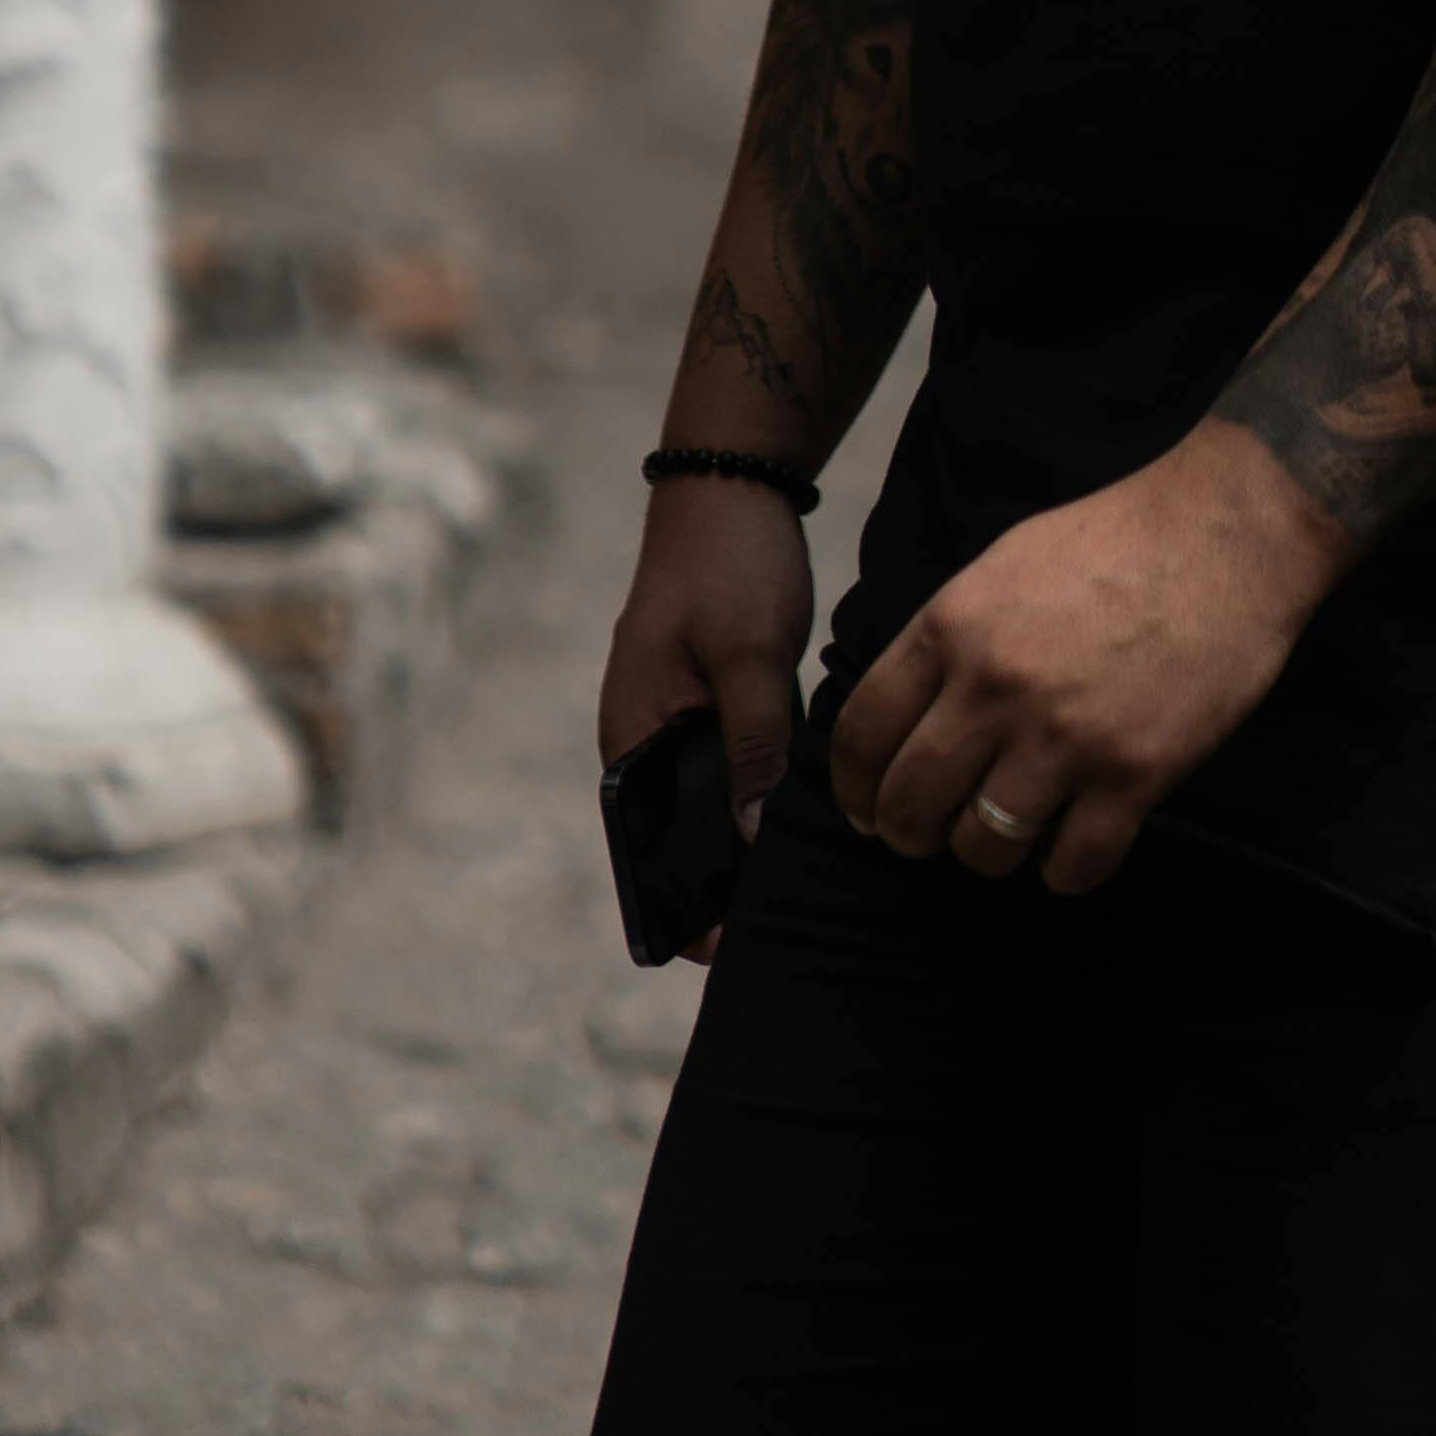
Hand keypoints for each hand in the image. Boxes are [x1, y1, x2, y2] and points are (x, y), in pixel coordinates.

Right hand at [597, 476, 816, 947]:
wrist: (730, 483)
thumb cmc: (729, 563)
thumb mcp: (746, 655)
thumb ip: (751, 747)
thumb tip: (752, 841)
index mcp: (631, 737)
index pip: (644, 850)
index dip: (683, 905)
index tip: (733, 952)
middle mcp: (646, 739)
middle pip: (677, 838)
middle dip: (720, 885)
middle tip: (785, 930)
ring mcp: (678, 720)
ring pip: (709, 807)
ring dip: (743, 845)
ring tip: (799, 891)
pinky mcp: (713, 702)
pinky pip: (731, 771)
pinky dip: (758, 800)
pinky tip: (804, 825)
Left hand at [824, 426, 1339, 898]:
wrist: (1223, 534)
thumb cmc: (1113, 540)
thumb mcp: (1001, 566)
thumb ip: (949, 638)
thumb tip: (907, 711)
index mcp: (952, 628)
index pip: (863, 733)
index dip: (853, 787)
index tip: (865, 808)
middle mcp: (995, 688)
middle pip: (911, 804)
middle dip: (906, 835)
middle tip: (924, 839)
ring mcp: (1064, 737)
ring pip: (983, 848)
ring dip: (985, 855)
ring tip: (1003, 837)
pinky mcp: (1133, 775)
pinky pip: (1072, 867)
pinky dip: (1064, 873)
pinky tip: (1071, 848)